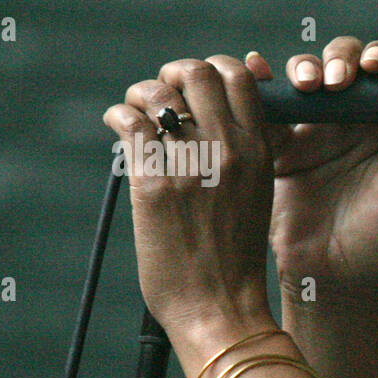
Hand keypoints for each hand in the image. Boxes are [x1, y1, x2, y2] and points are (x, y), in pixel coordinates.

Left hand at [103, 56, 276, 341]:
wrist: (221, 307)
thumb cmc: (236, 260)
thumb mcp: (256, 196)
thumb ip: (241, 156)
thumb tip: (208, 123)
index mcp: (259, 151)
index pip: (240, 77)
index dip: (213, 70)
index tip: (198, 91)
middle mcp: (228, 149)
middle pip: (197, 71)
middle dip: (173, 75)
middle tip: (162, 97)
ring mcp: (191, 163)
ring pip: (158, 91)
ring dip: (140, 94)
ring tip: (135, 112)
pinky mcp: (154, 182)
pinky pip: (128, 122)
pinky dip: (118, 116)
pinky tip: (118, 127)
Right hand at [245, 37, 377, 310]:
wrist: (336, 284)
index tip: (374, 68)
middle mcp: (353, 121)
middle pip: (342, 65)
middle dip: (338, 60)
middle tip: (335, 83)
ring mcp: (314, 131)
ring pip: (304, 79)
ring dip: (303, 69)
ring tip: (306, 86)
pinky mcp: (279, 148)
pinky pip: (268, 110)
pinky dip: (260, 85)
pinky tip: (257, 72)